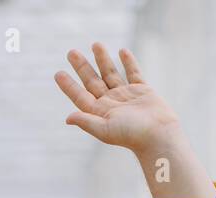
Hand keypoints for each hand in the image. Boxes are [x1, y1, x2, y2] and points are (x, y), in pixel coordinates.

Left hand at [53, 43, 179, 153]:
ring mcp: (126, 96)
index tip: (58, 73)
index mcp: (99, 113)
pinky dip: (128, 62)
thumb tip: (67, 118)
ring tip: (95, 44)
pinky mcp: (142, 91)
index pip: (80, 96)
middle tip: (71, 52)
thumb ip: (86, 121)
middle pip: (92, 81)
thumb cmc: (131, 135)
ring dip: (103, 59)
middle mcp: (111, 103)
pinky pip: (133, 73)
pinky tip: (122, 51)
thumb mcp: (104, 129)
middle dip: (82, 66)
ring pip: (111, 73)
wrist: (158, 135)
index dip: (69, 85)